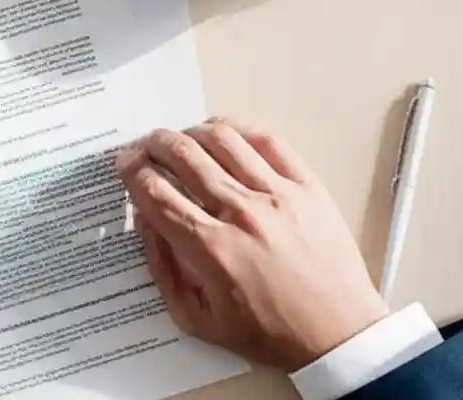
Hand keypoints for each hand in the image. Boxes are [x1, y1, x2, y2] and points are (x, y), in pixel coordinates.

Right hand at [116, 120, 387, 370]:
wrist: (337, 335)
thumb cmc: (269, 333)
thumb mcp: (197, 319)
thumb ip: (162, 268)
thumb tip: (145, 219)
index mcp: (212, 250)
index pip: (157, 193)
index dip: (133, 172)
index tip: (126, 165)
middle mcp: (242, 214)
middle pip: (183, 156)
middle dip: (154, 145)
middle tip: (146, 147)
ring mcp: (278, 195)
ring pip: (221, 139)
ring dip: (190, 132)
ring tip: (181, 139)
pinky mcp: (307, 186)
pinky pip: (267, 139)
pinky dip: (238, 127)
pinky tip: (223, 133)